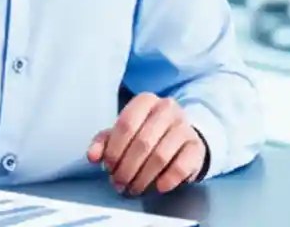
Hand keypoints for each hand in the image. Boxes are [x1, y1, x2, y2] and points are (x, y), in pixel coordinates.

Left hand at [86, 94, 205, 195]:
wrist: (181, 139)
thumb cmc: (147, 135)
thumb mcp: (122, 134)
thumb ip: (104, 142)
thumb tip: (93, 156)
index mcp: (146, 101)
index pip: (126, 124)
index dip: (114, 149)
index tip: (108, 167)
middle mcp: (167, 109)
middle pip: (143, 142)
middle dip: (127, 168)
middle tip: (118, 184)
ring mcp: (185, 126)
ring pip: (160, 156)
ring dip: (143, 178)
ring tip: (134, 188)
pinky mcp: (197, 147)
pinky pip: (181, 166)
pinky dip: (167, 180)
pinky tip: (157, 186)